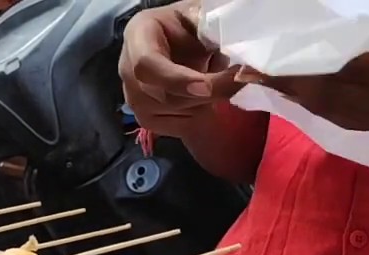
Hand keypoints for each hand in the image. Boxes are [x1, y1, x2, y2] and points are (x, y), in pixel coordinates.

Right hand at [119, 0, 240, 137]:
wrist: (178, 43)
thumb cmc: (188, 26)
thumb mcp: (199, 15)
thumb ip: (211, 27)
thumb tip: (237, 48)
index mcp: (138, 35)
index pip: (147, 65)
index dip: (177, 79)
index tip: (207, 87)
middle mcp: (127, 69)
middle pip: (165, 95)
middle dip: (207, 93)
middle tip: (241, 79)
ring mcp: (134, 98)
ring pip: (177, 112)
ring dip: (208, 101)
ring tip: (222, 80)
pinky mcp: (148, 119)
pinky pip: (180, 125)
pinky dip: (202, 114)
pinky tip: (206, 96)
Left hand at [245, 6, 368, 136]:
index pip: (356, 73)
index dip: (311, 63)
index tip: (276, 52)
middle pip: (337, 97)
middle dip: (290, 83)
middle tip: (247, 68)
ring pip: (339, 112)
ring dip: (298, 97)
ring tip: (260, 82)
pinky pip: (353, 118)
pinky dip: (320, 106)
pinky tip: (298, 96)